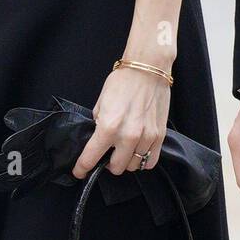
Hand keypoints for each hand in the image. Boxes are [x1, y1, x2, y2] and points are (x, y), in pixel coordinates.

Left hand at [72, 59, 171, 178]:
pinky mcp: (159, 136)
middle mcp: (127, 136)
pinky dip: (143, 160)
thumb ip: (99, 123)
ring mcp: (146, 137)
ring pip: (133, 166)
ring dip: (126, 161)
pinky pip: (150, 161)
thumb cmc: (123, 81)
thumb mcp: (101, 102)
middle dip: (108, 163)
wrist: (147, 68)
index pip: (91, 158)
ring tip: (124, 150)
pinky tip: (138, 151)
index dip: (82, 168)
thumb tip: (99, 137)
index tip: (80, 171)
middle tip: (107, 154)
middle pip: (116, 168)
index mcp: (108, 127)